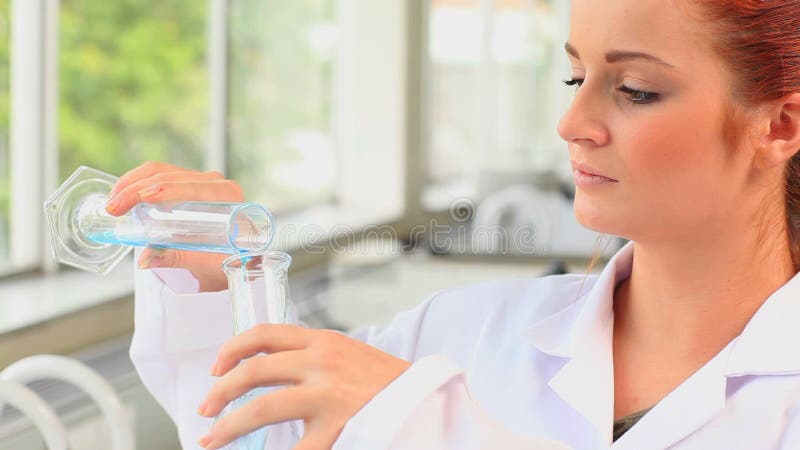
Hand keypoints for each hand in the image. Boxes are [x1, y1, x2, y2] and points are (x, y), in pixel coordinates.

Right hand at [106, 161, 244, 291]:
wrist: (240, 257)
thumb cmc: (230, 259)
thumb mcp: (205, 263)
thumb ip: (177, 258)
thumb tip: (144, 259)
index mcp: (227, 196)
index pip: (191, 186)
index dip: (163, 190)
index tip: (138, 199)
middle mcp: (216, 182)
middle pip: (170, 176)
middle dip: (136, 189)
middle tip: (112, 208)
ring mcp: (202, 180)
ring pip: (161, 170)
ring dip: (132, 182)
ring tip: (112, 201)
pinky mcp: (189, 182)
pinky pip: (160, 174)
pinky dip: (138, 181)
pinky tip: (122, 193)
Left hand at [196, 324, 411, 449]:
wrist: (423, 399)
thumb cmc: (384, 380)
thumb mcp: (346, 352)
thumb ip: (311, 354)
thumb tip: (268, 365)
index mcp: (321, 341)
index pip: (263, 334)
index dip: (232, 350)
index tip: (216, 366)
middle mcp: (321, 363)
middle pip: (253, 372)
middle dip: (221, 392)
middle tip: (206, 409)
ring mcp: (327, 396)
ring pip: (261, 409)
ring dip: (229, 426)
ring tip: (212, 440)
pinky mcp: (338, 427)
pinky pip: (294, 448)